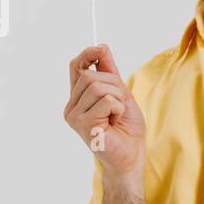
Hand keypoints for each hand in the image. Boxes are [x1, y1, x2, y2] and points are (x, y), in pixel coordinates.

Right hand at [64, 44, 144, 176]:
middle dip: (113, 84)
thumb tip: (102, 47)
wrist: (131, 156)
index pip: (76, 68)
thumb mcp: (121, 94)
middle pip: (89, 76)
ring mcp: (74, 117)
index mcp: (78, 99)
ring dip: (117, 98)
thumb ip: (110, 73)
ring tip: (118, 114)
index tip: (101, 48)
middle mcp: (71, 107)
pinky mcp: (83, 125)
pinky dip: (118, 107)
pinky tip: (116, 120)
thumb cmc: (127, 130)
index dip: (87, 55)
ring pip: (96, 86)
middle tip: (120, 103)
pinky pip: (105, 100)